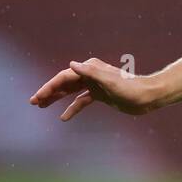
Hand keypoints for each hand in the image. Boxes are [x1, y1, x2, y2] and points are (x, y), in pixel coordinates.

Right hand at [29, 58, 158, 121]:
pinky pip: (82, 101)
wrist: (148, 96)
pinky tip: (63, 117)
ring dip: (56, 98)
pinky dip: (72, 108)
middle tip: (33, 102)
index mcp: (90, 69)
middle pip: (64, 83)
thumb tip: (72, 64)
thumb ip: (91, 72)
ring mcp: (95, 85)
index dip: (49, 87)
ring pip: (70, 91)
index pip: (64, 77)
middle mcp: (90, 74)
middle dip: (49, 92)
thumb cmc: (130, 89)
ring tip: (41, 106)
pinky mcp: (100, 95)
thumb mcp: (110, 82)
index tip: (38, 98)